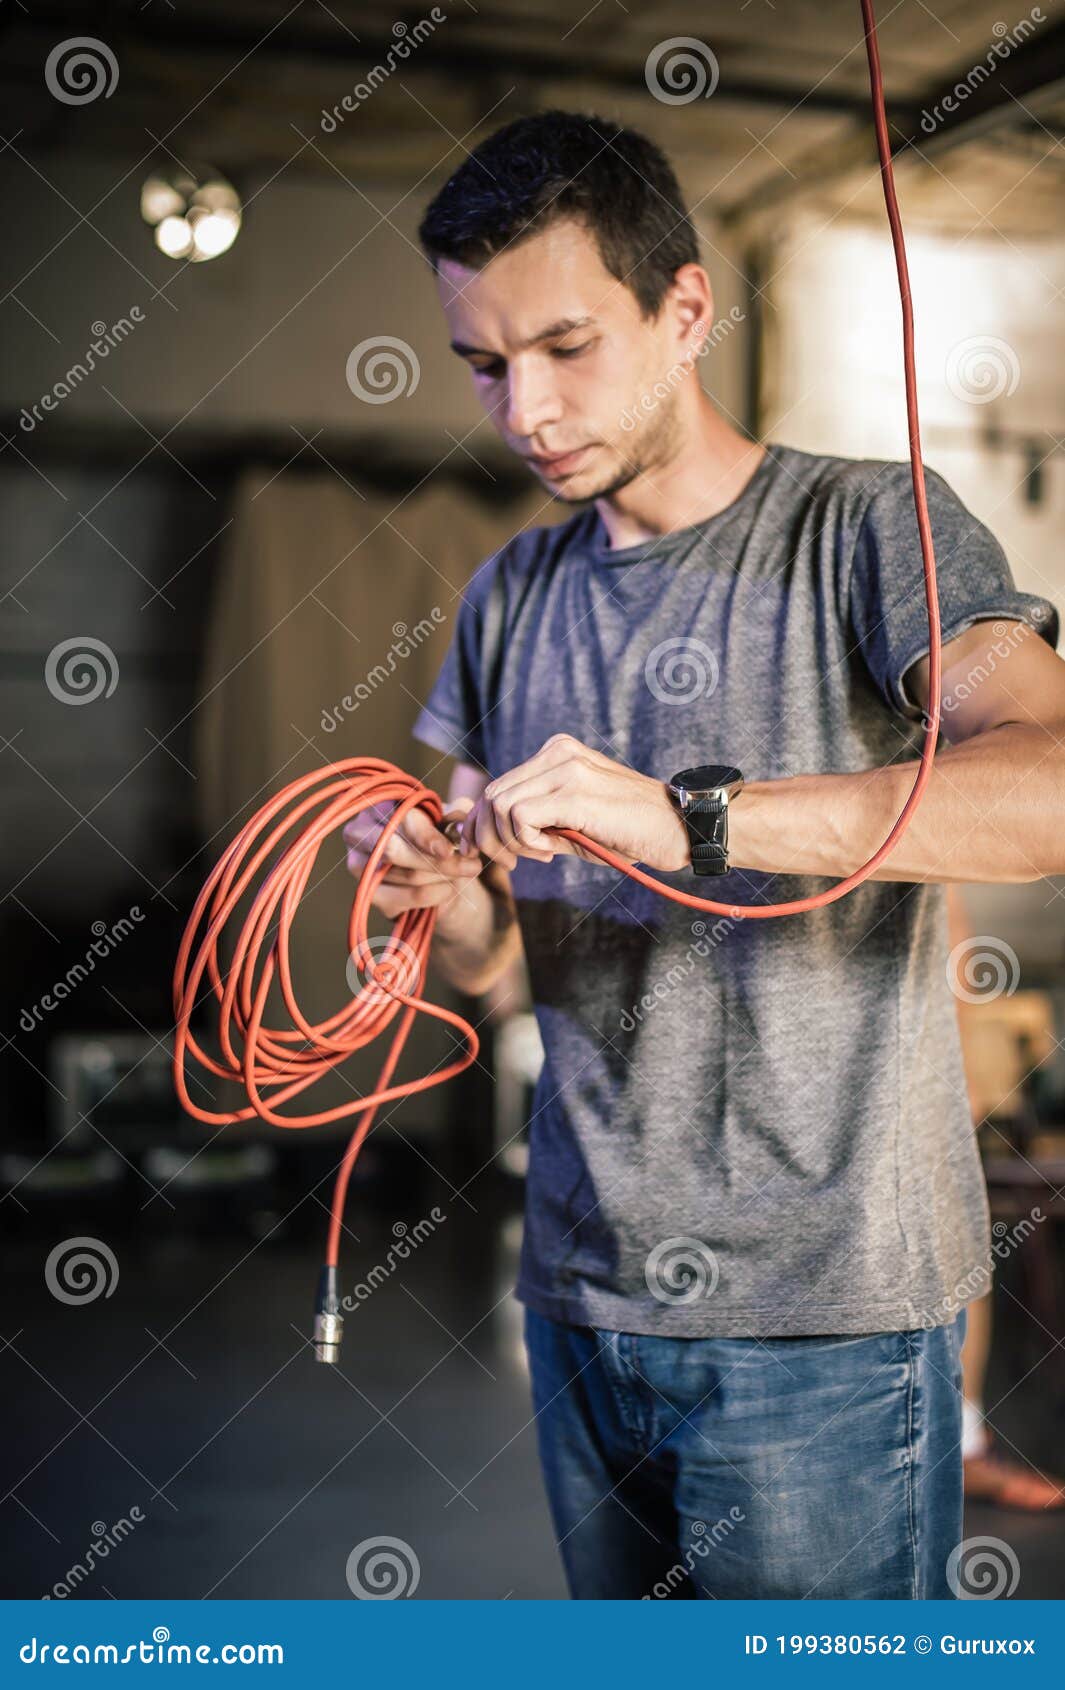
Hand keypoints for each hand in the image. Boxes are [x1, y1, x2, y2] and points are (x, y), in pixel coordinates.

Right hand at [343, 797, 484, 921]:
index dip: (425, 836)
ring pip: (406, 875)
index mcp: (379, 803)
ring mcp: (359, 864)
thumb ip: (457, 814)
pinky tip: (449, 888)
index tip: (448, 850)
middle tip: (473, 866)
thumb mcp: (450, 820)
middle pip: (395, 850)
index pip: (397, 820)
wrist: (434, 868)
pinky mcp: (368, 893)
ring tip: (464, 872)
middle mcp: (359, 831)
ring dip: (444, 877)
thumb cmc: (438, 833)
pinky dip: (433, 895)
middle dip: (439, 861)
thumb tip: (460, 816)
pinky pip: (404, 899)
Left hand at [458, 734, 688, 871]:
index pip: (497, 786)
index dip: (486, 826)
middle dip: (492, 837)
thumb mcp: (572, 820)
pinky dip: (527, 842)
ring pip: (500, 806)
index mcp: (557, 752)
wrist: (679, 827)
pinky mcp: (575, 792)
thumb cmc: (629, 830)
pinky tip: (551, 850)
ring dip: (512, 842)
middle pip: (491, 796)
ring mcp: (566, 768)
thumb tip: (489, 835)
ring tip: (543, 853)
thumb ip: (534, 819)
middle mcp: (558, 752)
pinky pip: (520, 817)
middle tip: (517, 861)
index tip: (500, 852)